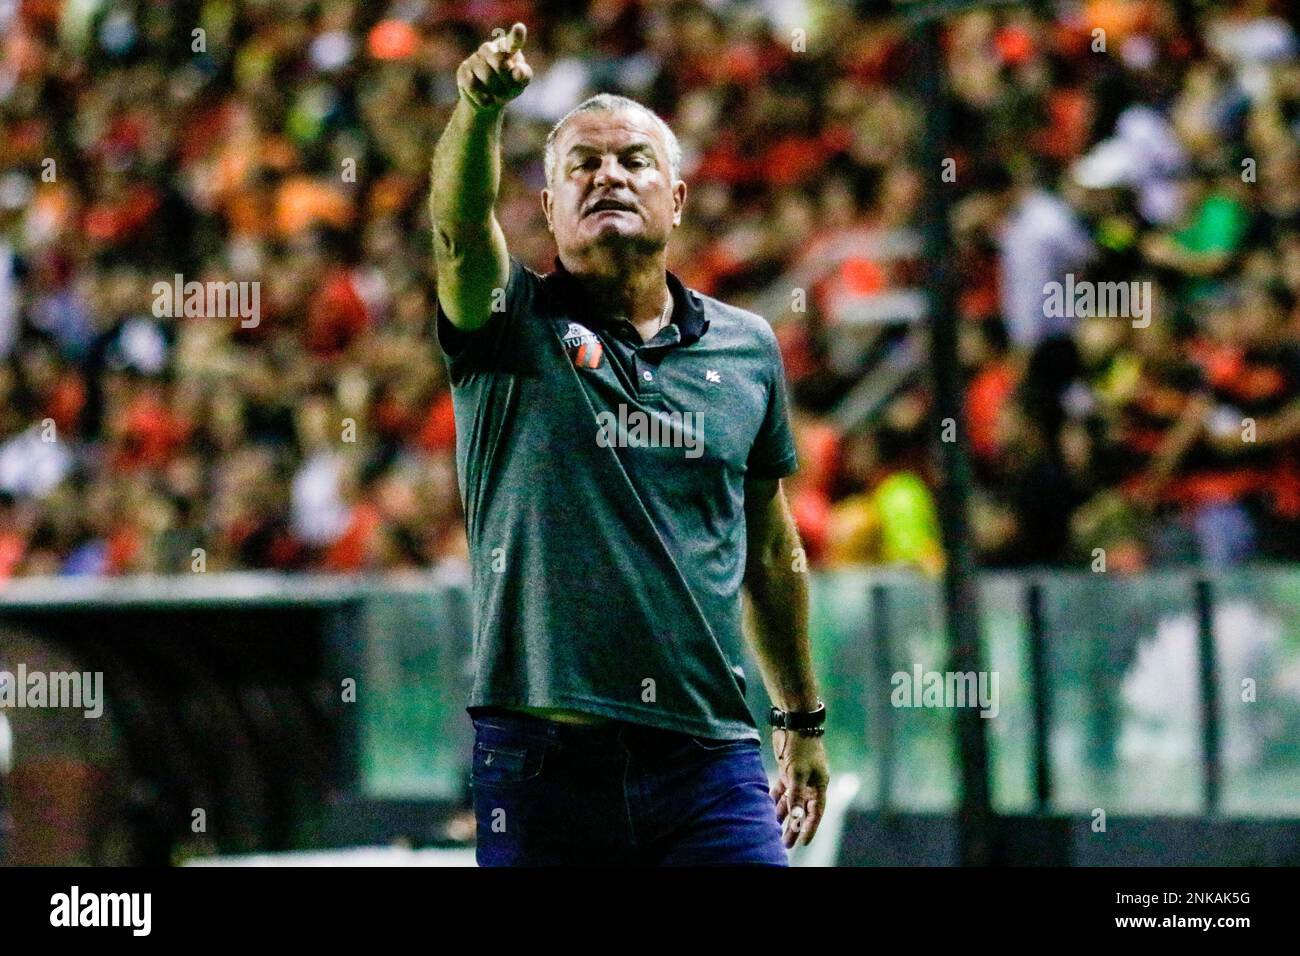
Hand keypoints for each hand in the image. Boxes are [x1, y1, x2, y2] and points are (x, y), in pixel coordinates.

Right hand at [456, 22, 532, 112]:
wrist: (489, 102)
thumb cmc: (508, 87)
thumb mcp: (520, 83)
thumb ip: (523, 75)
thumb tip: (518, 71)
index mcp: (506, 47)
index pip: (512, 41)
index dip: (516, 36)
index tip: (520, 28)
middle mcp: (489, 49)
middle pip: (499, 61)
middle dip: (506, 79)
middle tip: (507, 89)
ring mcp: (474, 58)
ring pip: (486, 74)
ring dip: (495, 90)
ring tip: (497, 95)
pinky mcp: (463, 71)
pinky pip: (472, 85)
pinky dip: (482, 97)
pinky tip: (487, 99)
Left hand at [770, 730, 829, 848]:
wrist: (794, 723)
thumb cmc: (801, 747)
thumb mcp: (798, 772)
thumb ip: (796, 795)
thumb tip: (796, 816)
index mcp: (819, 785)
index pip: (816, 812)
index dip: (810, 828)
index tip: (803, 842)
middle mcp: (810, 784)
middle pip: (803, 810)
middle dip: (795, 826)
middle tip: (787, 843)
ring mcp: (799, 778)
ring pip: (791, 802)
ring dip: (784, 815)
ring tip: (776, 830)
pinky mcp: (787, 771)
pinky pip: (782, 791)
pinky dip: (777, 800)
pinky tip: (769, 810)